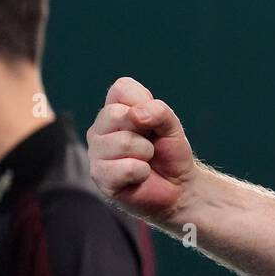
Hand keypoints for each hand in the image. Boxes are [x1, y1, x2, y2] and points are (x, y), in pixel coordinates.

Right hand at [87, 76, 196, 227]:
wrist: (178, 186)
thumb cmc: (170, 151)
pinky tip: (140, 176)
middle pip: (117, 114)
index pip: (121, 88)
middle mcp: (99, 129)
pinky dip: (142, 172)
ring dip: (146, 153)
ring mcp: (96, 153)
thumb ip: (159, 112)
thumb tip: (135, 115)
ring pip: (123, 142)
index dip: (145, 102)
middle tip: (150, 144)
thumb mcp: (172, 125)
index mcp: (114, 109)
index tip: (153, 121)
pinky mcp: (99, 177)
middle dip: (145, 131)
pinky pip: (126, 168)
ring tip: (146, 160)